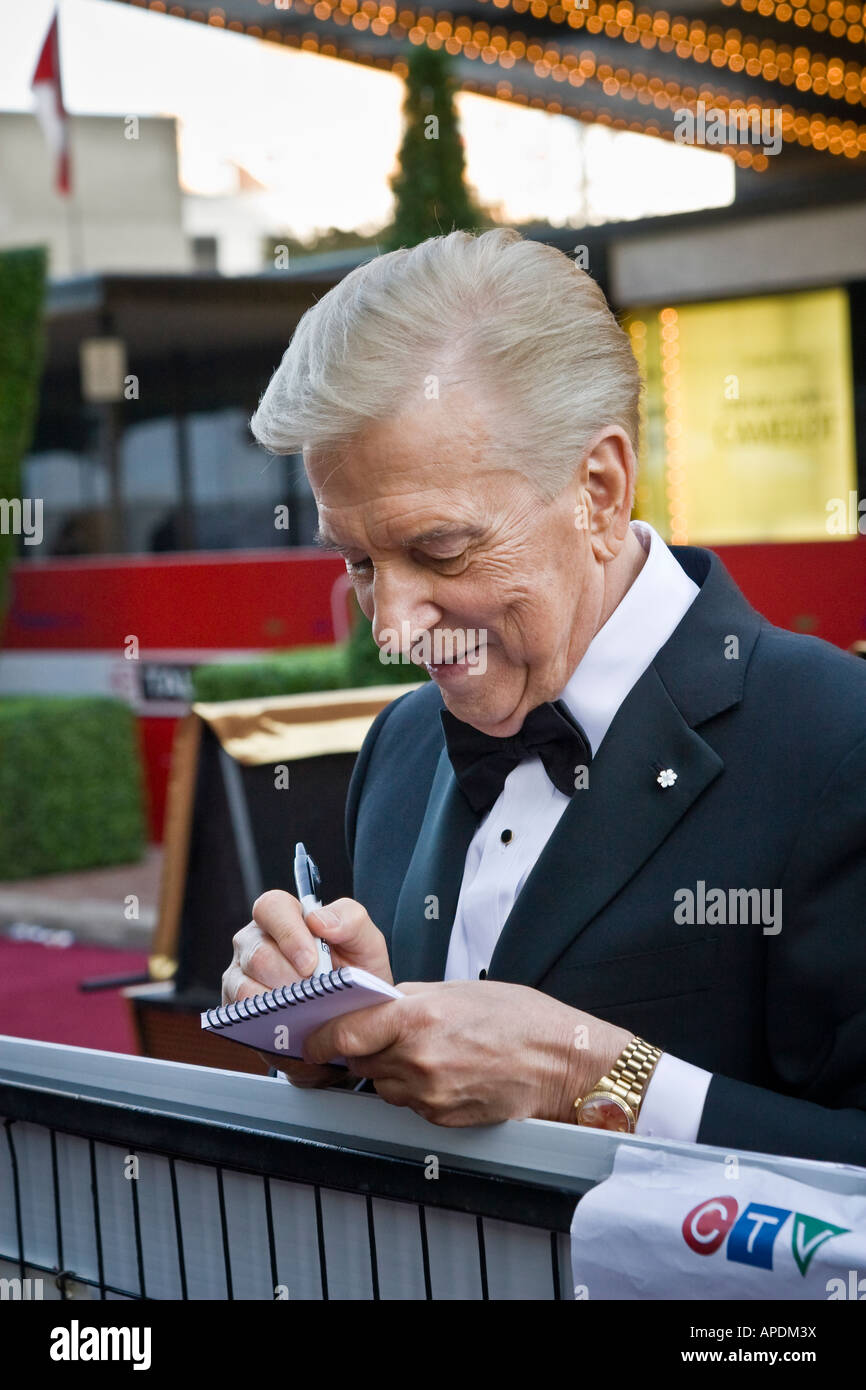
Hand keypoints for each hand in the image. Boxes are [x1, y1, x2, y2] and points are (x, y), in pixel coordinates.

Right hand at [221, 890, 392, 1086]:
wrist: (352, 1021)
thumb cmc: (355, 974)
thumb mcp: (366, 944)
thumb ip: (351, 919)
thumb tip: (318, 920)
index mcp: (286, 917)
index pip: (271, 907)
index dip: (288, 934)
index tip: (311, 963)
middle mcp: (256, 940)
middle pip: (259, 954)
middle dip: (291, 978)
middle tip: (316, 992)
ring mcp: (241, 973)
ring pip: (247, 985)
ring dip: (282, 1001)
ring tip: (308, 1007)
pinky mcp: (236, 1006)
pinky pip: (243, 1012)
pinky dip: (271, 1019)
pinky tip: (293, 1022)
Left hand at [301, 978, 633, 1124]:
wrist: (565, 1064)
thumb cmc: (521, 1019)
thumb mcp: (458, 991)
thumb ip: (408, 1000)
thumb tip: (372, 1006)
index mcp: (417, 1017)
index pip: (345, 1032)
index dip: (323, 1036)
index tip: (314, 1035)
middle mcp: (417, 1060)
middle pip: (360, 1061)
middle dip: (364, 1049)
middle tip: (385, 1036)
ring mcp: (429, 1095)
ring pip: (383, 1085)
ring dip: (391, 1070)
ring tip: (431, 1051)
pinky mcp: (442, 1119)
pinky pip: (410, 1104)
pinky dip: (417, 1089)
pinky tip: (448, 1071)